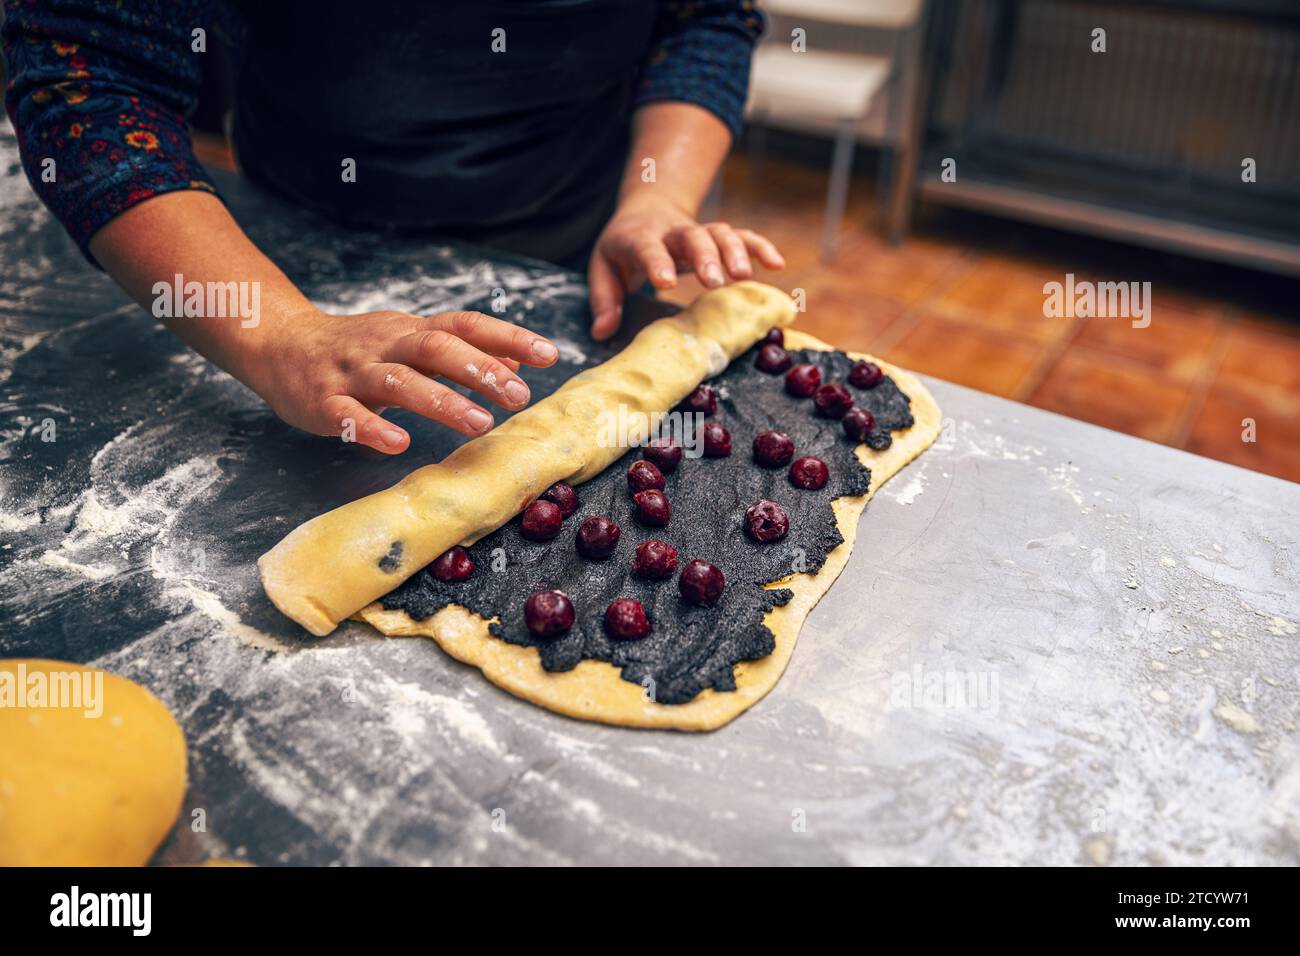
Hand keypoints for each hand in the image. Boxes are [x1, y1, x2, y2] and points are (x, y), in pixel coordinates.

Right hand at [248, 307, 558, 453]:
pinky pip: (349, 414)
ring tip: (479, 423)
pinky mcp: (323, 400)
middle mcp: (387, 345)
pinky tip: (399, 443)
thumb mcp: (413, 341)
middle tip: (519, 396)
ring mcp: (354, 372)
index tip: (550, 354)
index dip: (509, 336)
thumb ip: (464, 350)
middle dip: (480, 369)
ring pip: (399, 381)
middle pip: (437, 347)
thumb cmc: (361, 349)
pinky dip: (374, 428)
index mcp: (413, 330)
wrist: (281, 344)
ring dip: (441, 401)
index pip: (467, 324)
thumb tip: (520, 359)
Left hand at [587, 195, 784, 339]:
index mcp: (637, 237)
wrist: (647, 209)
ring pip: (719, 232)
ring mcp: (697, 231)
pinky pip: (741, 236)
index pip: (647, 246)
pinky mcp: (717, 236)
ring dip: (734, 251)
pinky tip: (777, 264)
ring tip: (745, 276)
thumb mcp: (603, 268)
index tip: (668, 282)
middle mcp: (671, 231)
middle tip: (716, 281)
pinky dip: (759, 246)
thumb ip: (603, 299)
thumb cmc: (623, 247)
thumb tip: (602, 331)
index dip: (657, 261)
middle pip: (691, 235)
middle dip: (705, 255)